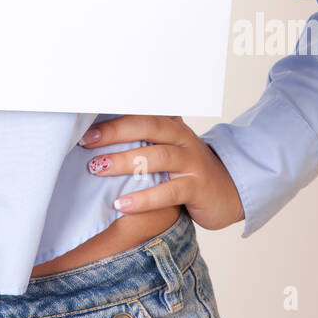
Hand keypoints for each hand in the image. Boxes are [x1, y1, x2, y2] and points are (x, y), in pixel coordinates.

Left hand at [78, 115, 244, 231]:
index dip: (114, 117)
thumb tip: (100, 136)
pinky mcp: (197, 188)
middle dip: (115, 132)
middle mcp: (182, 139)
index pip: (142, 114)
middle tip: (86, 142)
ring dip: (125, 162)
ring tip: (98, 169)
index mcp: (172, 126)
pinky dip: (143, 198)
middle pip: (148, 127)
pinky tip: (121, 204)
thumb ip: (144, 140)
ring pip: (157, 156)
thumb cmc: (189, 170)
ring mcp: (192, 163)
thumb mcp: (169, 148)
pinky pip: (168, 191)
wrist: (230, 190)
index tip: (86, 125)